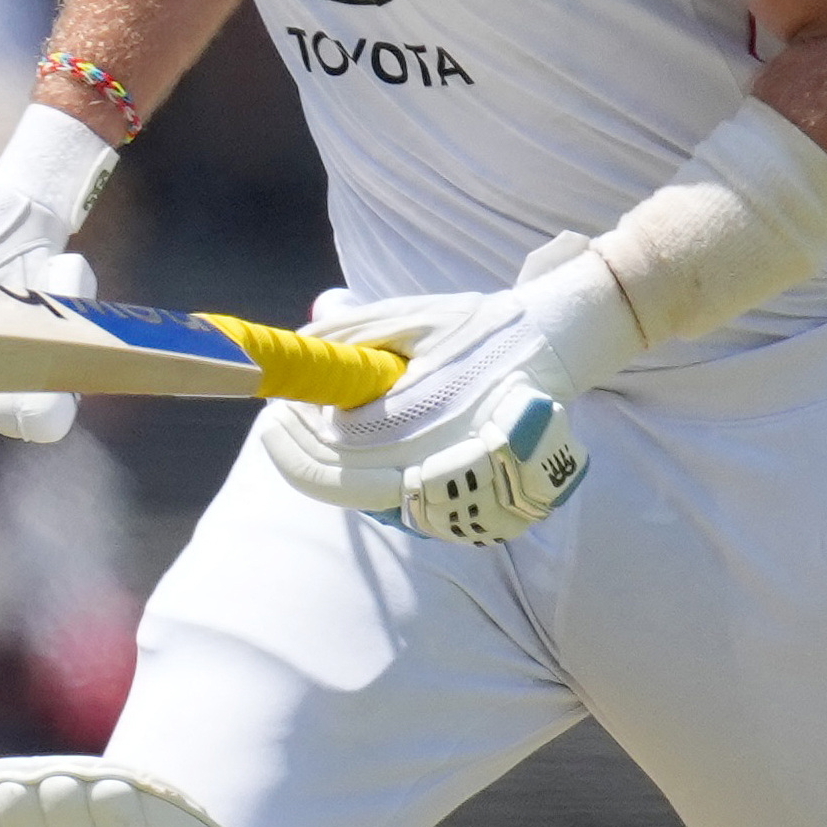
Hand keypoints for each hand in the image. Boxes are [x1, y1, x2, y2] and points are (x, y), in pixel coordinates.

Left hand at [263, 242, 642, 545]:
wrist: (554, 350)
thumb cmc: (477, 330)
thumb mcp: (410, 319)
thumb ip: (350, 334)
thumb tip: (297, 343)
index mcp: (423, 419)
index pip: (332, 454)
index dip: (290, 440)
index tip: (272, 412)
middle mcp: (441, 464)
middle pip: (346, 487)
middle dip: (303, 456)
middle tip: (281, 423)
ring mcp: (464, 492)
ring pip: (373, 499)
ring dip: (338, 468)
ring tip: (324, 425)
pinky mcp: (479, 507)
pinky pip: (406, 506)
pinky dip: (375, 479)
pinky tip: (366, 448)